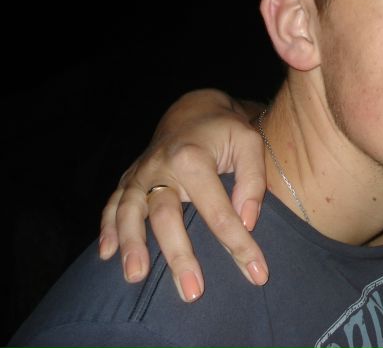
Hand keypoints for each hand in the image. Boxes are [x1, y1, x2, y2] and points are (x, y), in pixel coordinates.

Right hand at [98, 89, 268, 301]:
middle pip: (166, 216)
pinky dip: (106, 229)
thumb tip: (247, 220)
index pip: (219, 211)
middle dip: (179, 256)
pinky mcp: (128, 180)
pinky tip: (105, 255)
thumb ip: (253, 180)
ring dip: (132, 245)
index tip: (257, 273)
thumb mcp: (250, 143)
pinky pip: (112, 205)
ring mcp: (140, 174)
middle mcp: (161, 167)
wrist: (193, 111)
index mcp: (194, 158)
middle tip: (192, 292)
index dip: (239, 245)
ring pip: (129, 212)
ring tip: (136, 276)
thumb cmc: (226, 131)